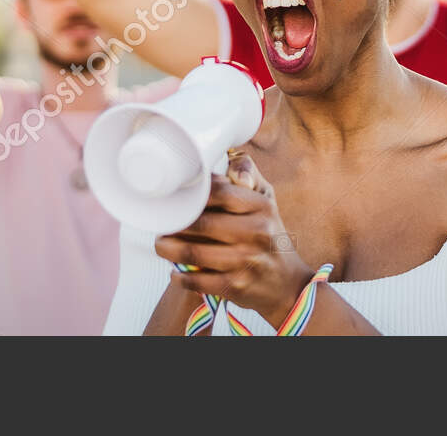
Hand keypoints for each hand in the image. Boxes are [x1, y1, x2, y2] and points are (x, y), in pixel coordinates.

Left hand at [154, 152, 314, 329]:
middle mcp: (256, 232)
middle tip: (161, 224)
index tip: (176, 197)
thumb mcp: (265, 198)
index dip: (193, 193)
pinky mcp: (236, 286)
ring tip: (161, 245)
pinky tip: (176, 271)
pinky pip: (198, 281)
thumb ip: (245, 172)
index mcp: (261, 206)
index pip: (219, 192)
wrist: (285, 281)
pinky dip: (181, 276)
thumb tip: (224, 160)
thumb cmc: (267, 233)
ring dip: (169, 250)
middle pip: (201, 223)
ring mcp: (246, 261)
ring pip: (194, 254)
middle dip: (173, 224)